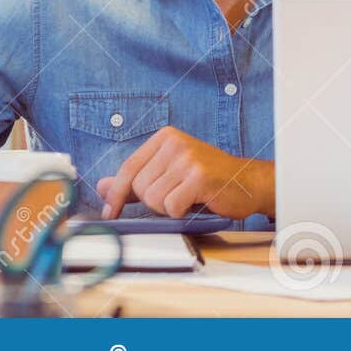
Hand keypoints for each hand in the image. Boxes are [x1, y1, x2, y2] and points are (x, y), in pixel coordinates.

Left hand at [95, 127, 272, 219]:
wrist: (248, 183)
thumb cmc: (209, 179)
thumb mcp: (169, 174)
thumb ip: (136, 180)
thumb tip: (102, 186)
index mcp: (165, 137)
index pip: (128, 168)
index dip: (116, 195)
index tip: (111, 212)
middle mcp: (176, 142)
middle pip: (139, 186)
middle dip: (153, 201)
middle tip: (176, 197)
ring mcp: (189, 157)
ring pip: (153, 198)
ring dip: (168, 208)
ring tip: (187, 199)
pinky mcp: (200, 176)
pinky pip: (171, 206)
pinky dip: (181, 212)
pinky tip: (196, 202)